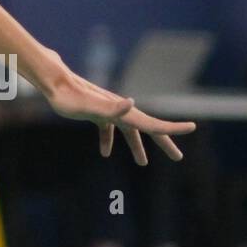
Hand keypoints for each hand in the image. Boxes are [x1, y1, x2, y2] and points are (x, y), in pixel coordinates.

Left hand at [42, 62, 195, 164]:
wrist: (53, 82)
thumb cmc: (71, 97)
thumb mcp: (92, 105)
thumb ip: (113, 106)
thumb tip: (131, 102)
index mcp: (124, 111)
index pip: (153, 123)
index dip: (174, 128)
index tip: (193, 127)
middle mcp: (119, 109)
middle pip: (147, 128)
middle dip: (163, 142)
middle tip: (178, 157)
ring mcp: (107, 111)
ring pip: (128, 131)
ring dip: (137, 146)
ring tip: (143, 163)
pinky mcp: (94, 112)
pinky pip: (107, 129)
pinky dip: (109, 140)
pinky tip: (104, 153)